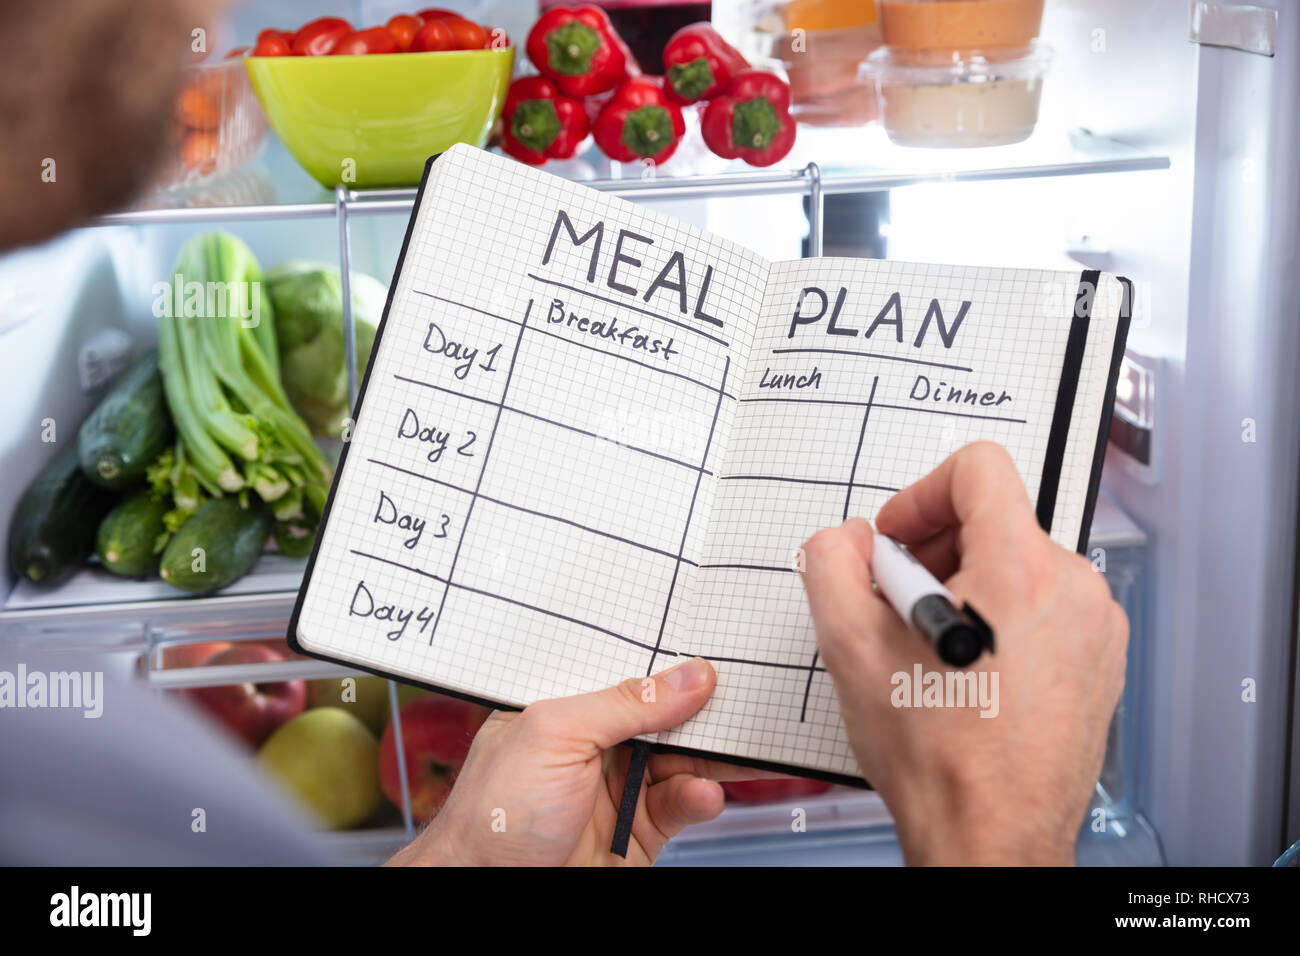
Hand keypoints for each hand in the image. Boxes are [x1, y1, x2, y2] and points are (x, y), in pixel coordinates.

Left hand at [387, 657, 761, 865]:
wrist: (489, 892)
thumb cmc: (493, 816)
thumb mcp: (556, 735)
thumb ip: (625, 703)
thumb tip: (688, 678)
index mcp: (565, 708)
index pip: (627, 674)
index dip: (668, 663)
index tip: (712, 653)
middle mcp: (594, 745)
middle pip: (664, 717)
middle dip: (704, 710)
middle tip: (746, 701)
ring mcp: (618, 788)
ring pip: (682, 760)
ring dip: (712, 757)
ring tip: (740, 752)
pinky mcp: (639, 831)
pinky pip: (682, 804)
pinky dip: (700, 797)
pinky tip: (705, 793)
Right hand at [799, 442, 1127, 864]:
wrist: (993, 836)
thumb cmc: (939, 758)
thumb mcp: (849, 647)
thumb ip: (832, 564)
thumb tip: (848, 540)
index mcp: (1019, 568)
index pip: (979, 468)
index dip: (921, 494)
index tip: (898, 539)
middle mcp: (1072, 587)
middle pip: (996, 520)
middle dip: (936, 550)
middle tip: (898, 603)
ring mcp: (1094, 626)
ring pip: (1018, 567)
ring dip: (966, 588)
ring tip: (930, 649)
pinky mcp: (1100, 661)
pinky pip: (1044, 608)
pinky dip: (1001, 621)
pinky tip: (968, 673)